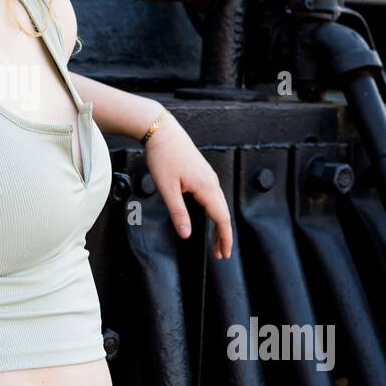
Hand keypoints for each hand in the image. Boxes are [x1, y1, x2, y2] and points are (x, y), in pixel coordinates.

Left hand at [143, 111, 232, 258]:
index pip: (222, 218)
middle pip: (223, 213)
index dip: (224, 238)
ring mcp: (208, 176)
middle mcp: (212, 182)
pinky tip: (208, 216)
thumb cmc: (163, 156)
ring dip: (218, 223)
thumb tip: (186, 234)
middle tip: (220, 254)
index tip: (224, 253)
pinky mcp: (202, 172)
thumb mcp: (167, 189)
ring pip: (219, 204)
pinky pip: (213, 196)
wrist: (161, 130)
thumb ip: (178, 213)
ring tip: (214, 240)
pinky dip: (214, 211)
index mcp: (206, 187)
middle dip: (223, 235)